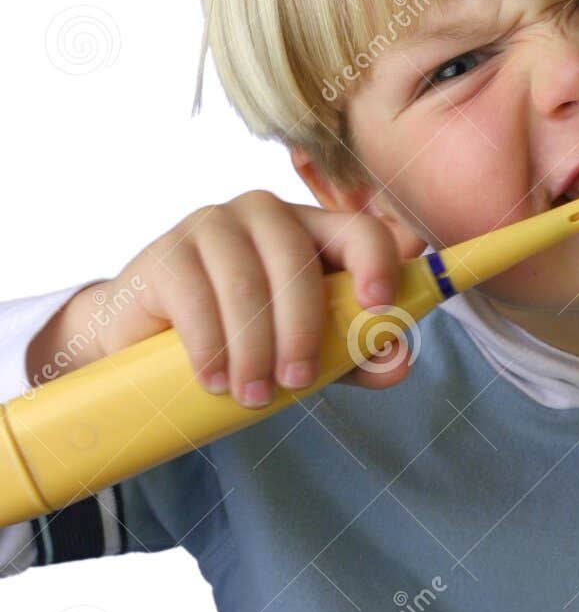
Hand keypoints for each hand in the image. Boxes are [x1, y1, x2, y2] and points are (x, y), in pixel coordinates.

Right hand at [93, 190, 426, 406]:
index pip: (360, 230)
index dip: (376, 262)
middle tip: (297, 382)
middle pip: (297, 261)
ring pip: (246, 283)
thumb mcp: (307, 350)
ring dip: (254, 348)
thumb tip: (398, 362)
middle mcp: (266, 214)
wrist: (147, 342)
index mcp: (314, 229)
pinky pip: (195, 296)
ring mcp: (212, 226)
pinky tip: (214, 379)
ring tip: (253, 396)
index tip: (377, 308)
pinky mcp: (165, 253)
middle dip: (303, 328)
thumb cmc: (243, 338)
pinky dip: (210, 344)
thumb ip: (354, 354)